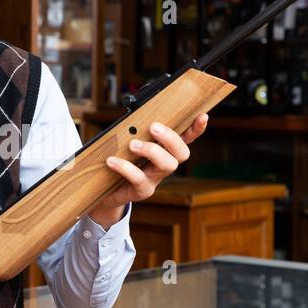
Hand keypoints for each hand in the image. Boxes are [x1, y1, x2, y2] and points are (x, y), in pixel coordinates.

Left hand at [87, 114, 208, 228]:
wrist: (106, 190)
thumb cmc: (119, 161)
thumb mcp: (127, 144)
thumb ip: (134, 132)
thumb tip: (133, 117)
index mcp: (164, 150)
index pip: (186, 138)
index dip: (196, 129)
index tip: (202, 116)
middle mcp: (164, 165)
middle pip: (181, 153)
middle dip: (171, 138)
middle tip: (153, 127)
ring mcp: (155, 179)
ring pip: (167, 165)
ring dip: (152, 150)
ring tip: (132, 144)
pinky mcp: (142, 191)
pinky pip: (139, 179)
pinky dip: (125, 167)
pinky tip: (112, 161)